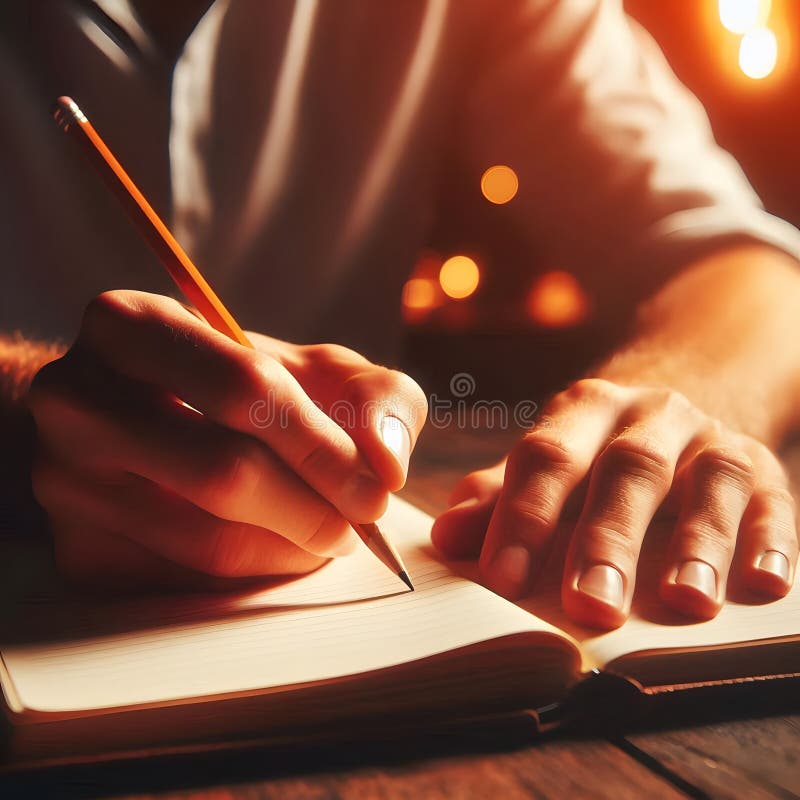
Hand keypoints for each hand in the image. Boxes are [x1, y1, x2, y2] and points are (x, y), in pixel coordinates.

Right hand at [27, 291, 426, 589]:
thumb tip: (386, 466)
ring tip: (327, 534)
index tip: (377, 490)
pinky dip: (254, 575)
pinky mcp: (78, 552)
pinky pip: (189, 584)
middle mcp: (75, 398)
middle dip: (314, 508)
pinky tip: (277, 548)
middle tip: (361, 524)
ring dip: (292, 550)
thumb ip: (375, 397)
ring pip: (208, 541)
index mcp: (129, 325)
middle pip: (222, 473)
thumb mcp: (314, 369)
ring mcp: (64, 481)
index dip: (324, 447)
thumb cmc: (241, 388)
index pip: (244, 388)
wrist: (144, 419)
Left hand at [431, 378, 797, 628]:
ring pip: (708, 481)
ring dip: (696, 543)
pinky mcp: (764, 468)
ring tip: (684, 602)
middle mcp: (649, 414)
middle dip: (607, 538)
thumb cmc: (595, 454)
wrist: (678, 403)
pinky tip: (763, 586)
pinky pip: (774, 501)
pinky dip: (770, 542)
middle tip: (589, 606)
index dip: (524, 514)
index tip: (503, 577)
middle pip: (627, 469)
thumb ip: (500, 499)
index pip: (547, 456)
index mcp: (584, 409)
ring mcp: (710, 438)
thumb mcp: (548, 465)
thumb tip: (445, 540)